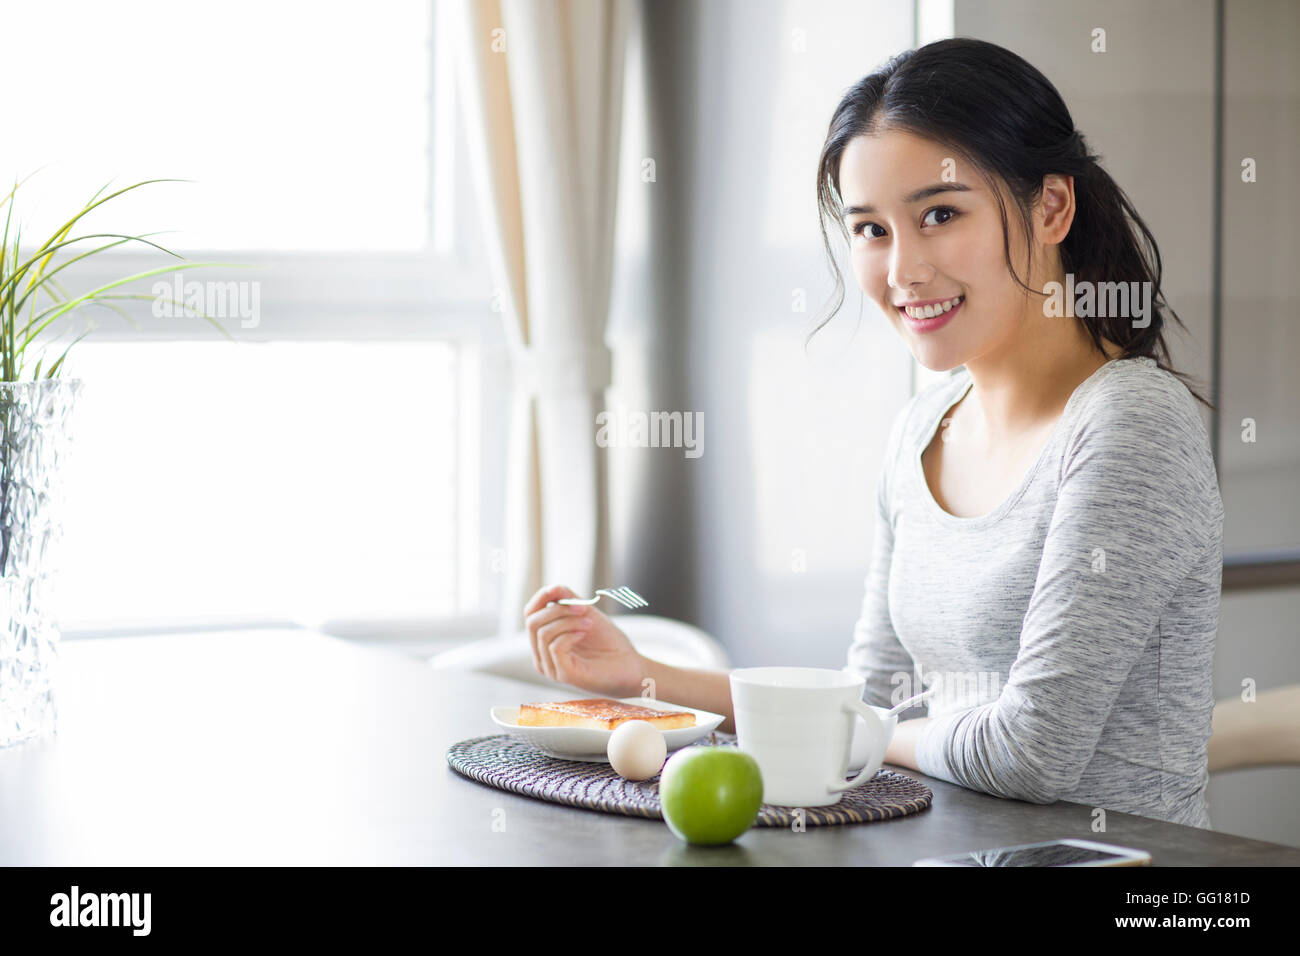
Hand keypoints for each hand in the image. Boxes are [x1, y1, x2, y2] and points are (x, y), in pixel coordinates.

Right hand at [523, 585, 645, 696]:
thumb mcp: (586, 614)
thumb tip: (554, 588)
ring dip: (568, 621)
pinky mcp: (563, 675)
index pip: (529, 614)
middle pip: (532, 622)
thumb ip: (569, 600)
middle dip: (558, 609)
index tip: (560, 589)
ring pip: (543, 633)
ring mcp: (550, 667)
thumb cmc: (608, 642)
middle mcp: (542, 655)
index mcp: (544, 640)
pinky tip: (584, 633)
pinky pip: (555, 647)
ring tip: (588, 622)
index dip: (541, 597)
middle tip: (583, 608)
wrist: (630, 665)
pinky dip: (570, 634)